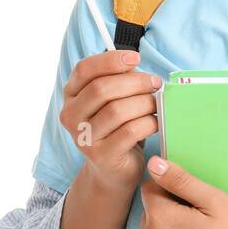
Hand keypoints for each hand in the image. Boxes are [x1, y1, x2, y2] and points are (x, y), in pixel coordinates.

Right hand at [59, 49, 161, 195]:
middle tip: (155, 83)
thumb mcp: (114, 100)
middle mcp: (70, 115)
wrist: (114, 171)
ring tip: (157, 105)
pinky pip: (130, 131)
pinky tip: (156, 123)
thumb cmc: (118, 128)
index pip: (84, 69)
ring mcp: (83, 137)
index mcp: (71, 95)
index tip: (136, 57)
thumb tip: (135, 64)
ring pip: (117, 110)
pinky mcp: (101, 155)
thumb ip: (119, 81)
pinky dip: (149, 123)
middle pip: (102, 89)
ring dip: (145, 103)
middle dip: (135, 82)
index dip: (110, 60)